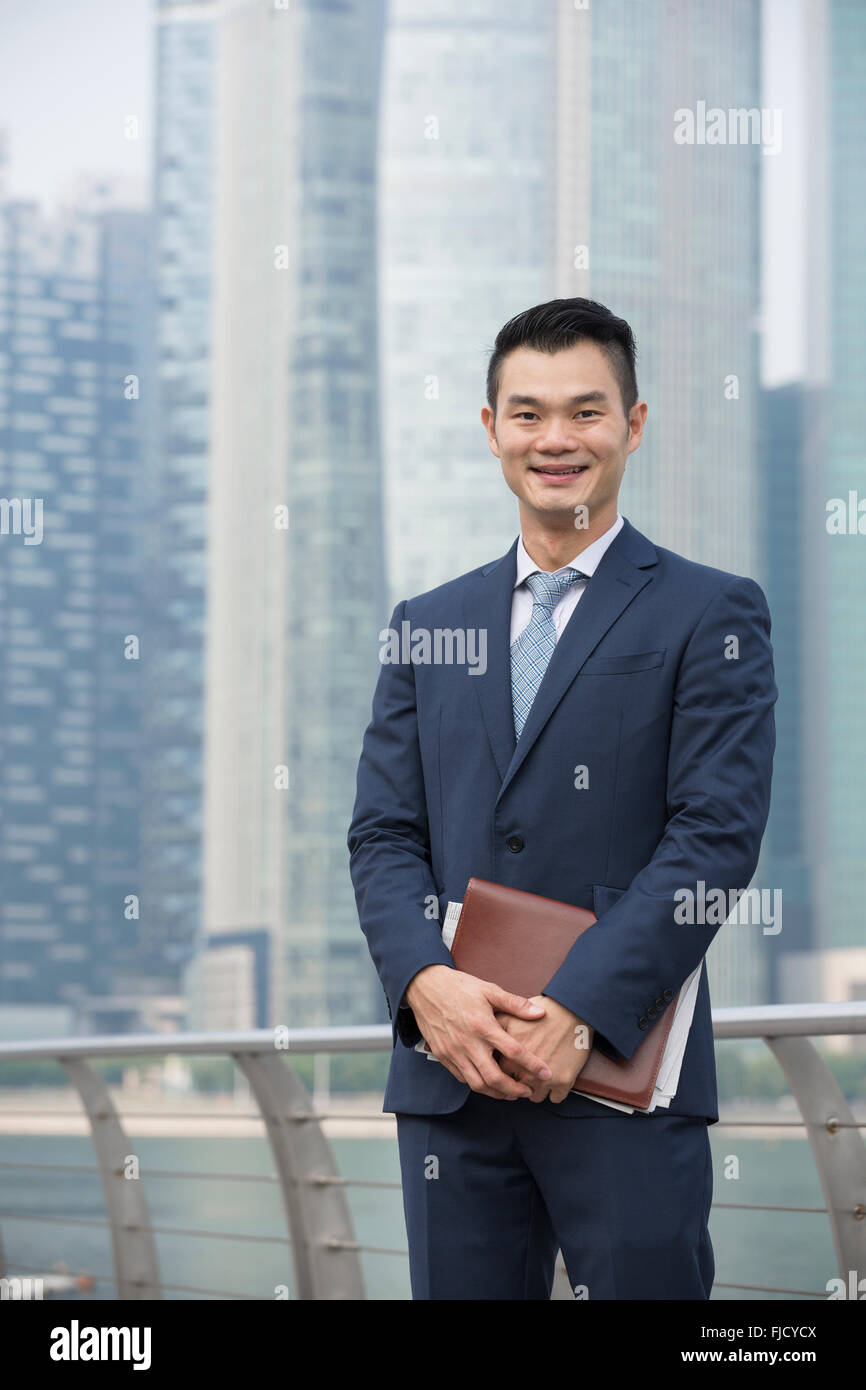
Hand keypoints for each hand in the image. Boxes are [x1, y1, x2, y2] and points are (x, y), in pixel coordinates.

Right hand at [404, 965, 554, 1100]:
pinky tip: (488, 1083)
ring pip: (477, 1084)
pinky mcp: (442, 1056)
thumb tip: (540, 1013)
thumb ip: (515, 1004)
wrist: (424, 987)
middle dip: (514, 1090)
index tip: (546, 1073)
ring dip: (496, 1093)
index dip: (532, 1065)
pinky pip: (462, 1078)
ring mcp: (453, 1052)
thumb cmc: (459, 986)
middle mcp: (468, 1043)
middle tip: (528, 1092)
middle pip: (494, 1078)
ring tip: (510, 1093)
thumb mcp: (489, 990)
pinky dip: (477, 1085)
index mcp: (483, 1025)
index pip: (513, 1051)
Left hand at [496, 996, 593, 1102]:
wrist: (572, 1010)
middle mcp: (524, 1072)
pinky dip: (555, 1091)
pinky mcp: (564, 1082)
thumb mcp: (509, 1015)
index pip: (498, 1077)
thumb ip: (492, 1031)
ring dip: (536, 1090)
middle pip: (516, 1090)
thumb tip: (479, 1039)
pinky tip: (554, 1078)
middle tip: (524, 1074)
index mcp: (508, 1057)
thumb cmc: (540, 1010)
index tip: (509, 1067)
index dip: (504, 1072)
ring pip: (535, 1098)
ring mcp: (544, 1079)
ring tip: (539, 1076)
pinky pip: (555, 1099)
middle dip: (518, 1084)